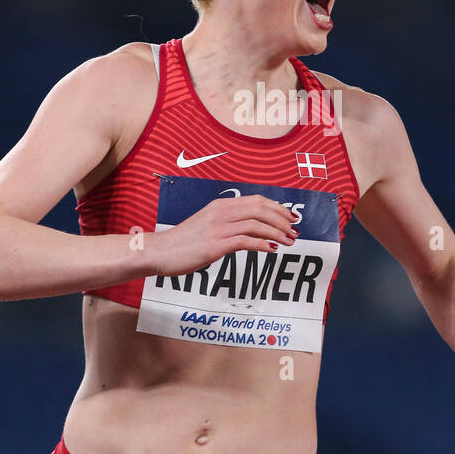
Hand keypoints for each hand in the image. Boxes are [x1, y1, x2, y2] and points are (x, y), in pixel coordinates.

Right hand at [150, 195, 297, 276]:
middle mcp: (221, 213)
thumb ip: (226, 224)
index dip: (278, 208)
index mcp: (220, 206)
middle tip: (295, 230)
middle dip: (282, 219)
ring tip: (289, 241)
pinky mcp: (215, 244)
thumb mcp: (207, 226)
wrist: (159, 252)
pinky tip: (272, 249)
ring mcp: (218, 228)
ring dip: (277, 232)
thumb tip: (249, 230)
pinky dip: (262, 244)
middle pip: (260, 209)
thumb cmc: (183, 242)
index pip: (257, 201)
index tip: (291, 217)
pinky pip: (245, 240)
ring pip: (256, 224)